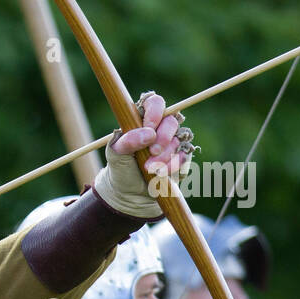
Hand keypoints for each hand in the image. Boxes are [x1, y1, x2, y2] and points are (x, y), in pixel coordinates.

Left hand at [94, 92, 196, 217]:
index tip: (150, 127)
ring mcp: (172, 142)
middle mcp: (160, 127)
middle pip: (171, 121)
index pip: (154, 103)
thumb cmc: (121, 168)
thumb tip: (148, 133)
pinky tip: (160, 173)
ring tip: (149, 168)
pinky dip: (172, 166)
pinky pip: (184, 157)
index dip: (155, 112)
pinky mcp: (181, 157)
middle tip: (152, 151)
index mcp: (142, 119)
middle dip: (163, 137)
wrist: (130, 194)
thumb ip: (127, 141)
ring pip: (178, 141)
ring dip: (164, 156)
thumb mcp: (115, 155)